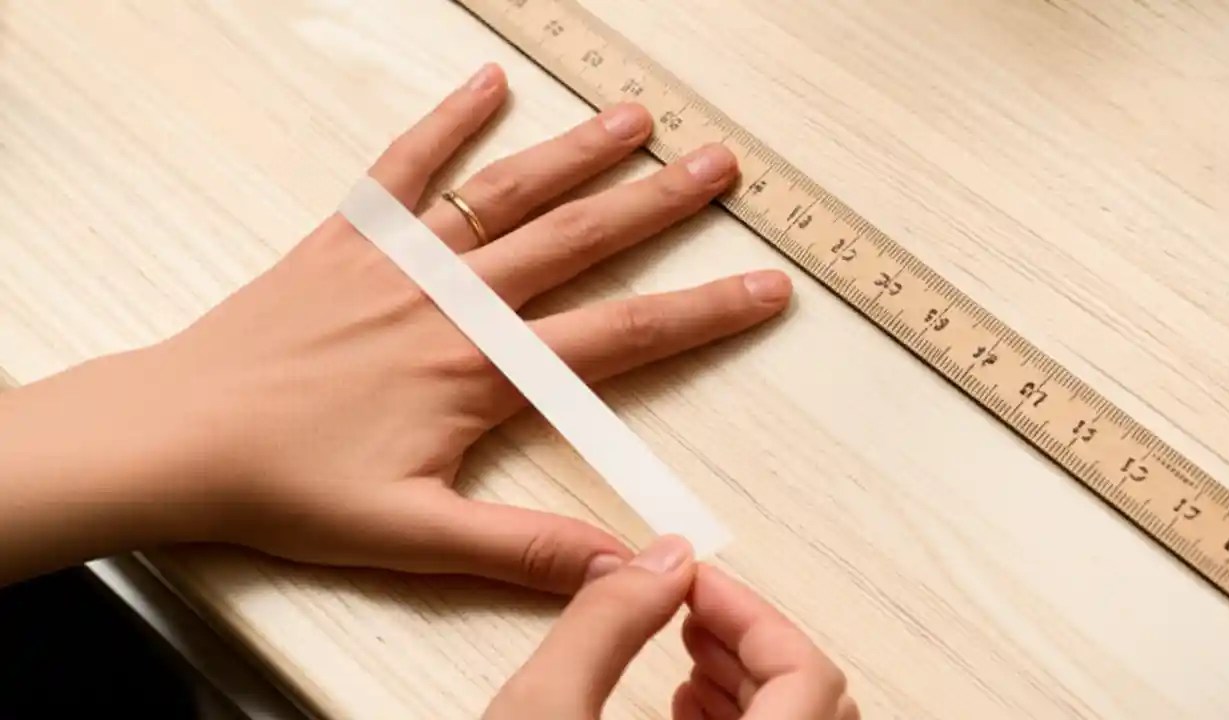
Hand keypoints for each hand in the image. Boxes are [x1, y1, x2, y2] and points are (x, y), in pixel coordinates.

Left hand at [145, 63, 791, 591]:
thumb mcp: (414, 536)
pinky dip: (444, 124)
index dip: (702, 312)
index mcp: (478, 373)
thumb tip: (622, 564)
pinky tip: (486, 84)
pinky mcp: (347, 242)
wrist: (179, 437)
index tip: (763, 287)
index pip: (618, 336)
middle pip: (577, 241)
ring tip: (637, 120)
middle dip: (659, 205)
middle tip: (720, 168)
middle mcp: (452, 302)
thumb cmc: (288, 486)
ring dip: (577, 154)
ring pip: (505, 195)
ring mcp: (400, 263)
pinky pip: (402, 170)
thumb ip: (525, 548)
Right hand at [484, 536, 858, 718]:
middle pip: (817, 702)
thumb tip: (661, 559)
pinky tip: (681, 704)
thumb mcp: (538, 713)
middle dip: (752, 643)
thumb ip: (603, 627)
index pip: (808, 680)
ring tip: (686, 648)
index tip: (696, 587)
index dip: (753, 616)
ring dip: (749, 681)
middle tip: (690, 607)